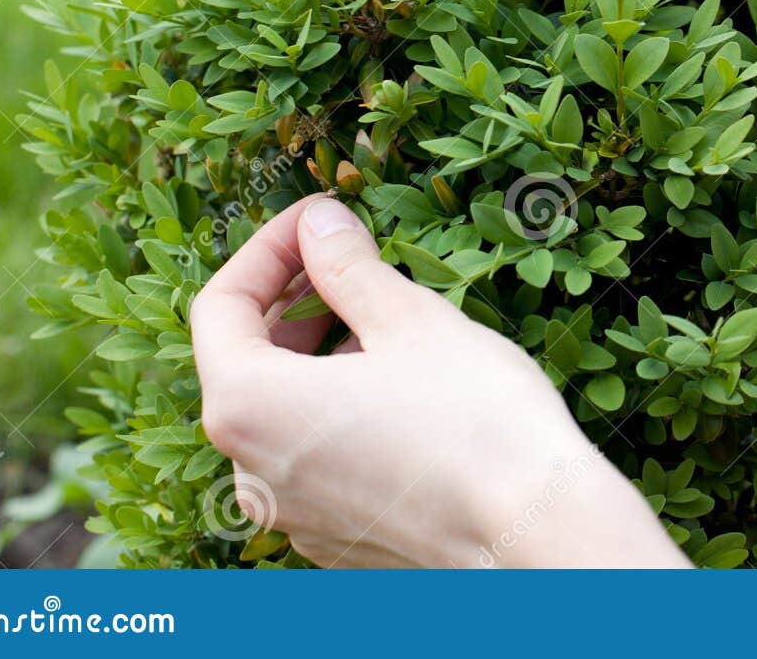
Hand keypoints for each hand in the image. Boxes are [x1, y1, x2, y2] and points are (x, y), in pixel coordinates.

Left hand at [190, 194, 687, 567]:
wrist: (536, 536)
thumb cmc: (476, 423)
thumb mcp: (410, 321)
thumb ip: (347, 267)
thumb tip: (319, 224)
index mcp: (249, 406)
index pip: (220, 305)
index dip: (266, 247)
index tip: (319, 219)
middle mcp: (252, 470)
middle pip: (244, 361)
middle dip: (293, 301)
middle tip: (352, 259)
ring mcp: (292, 513)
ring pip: (283, 410)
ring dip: (321, 355)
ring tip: (389, 323)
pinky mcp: (335, 537)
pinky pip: (315, 456)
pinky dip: (340, 409)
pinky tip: (403, 388)